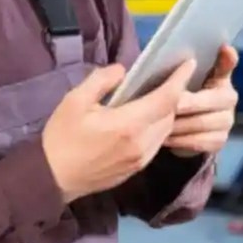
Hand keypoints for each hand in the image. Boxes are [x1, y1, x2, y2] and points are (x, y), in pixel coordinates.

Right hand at [41, 59, 196, 202]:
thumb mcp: (75, 101)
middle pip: (170, 114)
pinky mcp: (137, 169)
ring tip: (161, 95)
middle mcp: (142, 144)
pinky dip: (159, 127)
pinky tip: (147, 119)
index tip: (189, 63)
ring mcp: (141, 159)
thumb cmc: (62, 137)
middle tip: (171, 76)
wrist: (53, 178)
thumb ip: (101, 81)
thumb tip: (123, 71)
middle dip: (175, 94)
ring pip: (166, 130)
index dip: (180, 80)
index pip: (166, 99)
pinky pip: (157, 143)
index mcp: (128, 125)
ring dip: (168, 112)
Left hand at [165, 45, 238, 157]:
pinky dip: (182, 140)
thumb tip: (187, 52)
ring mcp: (227, 121)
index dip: (228, 57)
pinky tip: (166, 138)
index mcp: (220, 77)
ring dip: (182, 124)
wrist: (183, 125)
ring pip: (204, 123)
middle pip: (213, 100)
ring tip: (162, 123)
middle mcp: (229, 98)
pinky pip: (200, 142)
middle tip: (171, 105)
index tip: (224, 48)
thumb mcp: (179, 80)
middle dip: (190, 103)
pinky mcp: (219, 141)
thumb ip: (182, 67)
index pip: (228, 64)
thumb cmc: (181, 95)